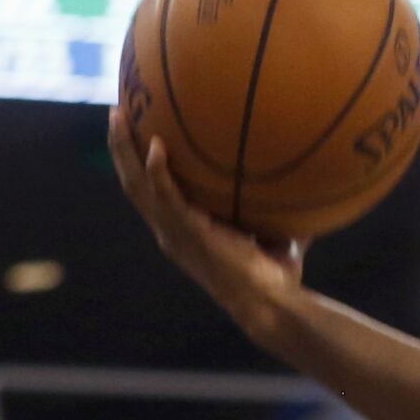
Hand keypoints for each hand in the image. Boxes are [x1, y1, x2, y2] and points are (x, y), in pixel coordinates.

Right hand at [107, 110, 304, 337]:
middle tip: (116, 114)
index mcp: (180, 232)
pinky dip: (158, 170)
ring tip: (118, 116)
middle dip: (120, 148)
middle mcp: (169, 231)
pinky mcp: (187, 234)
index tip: (136, 134)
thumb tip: (303, 183)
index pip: (149, 194)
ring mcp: (174, 233)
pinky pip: (165, 195)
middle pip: (132, 183)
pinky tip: (157, 145)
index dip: (137, 166)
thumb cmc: (275, 278)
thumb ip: (275, 212)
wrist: (270, 304)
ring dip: (124, 149)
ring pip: (136, 184)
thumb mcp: (270, 236)